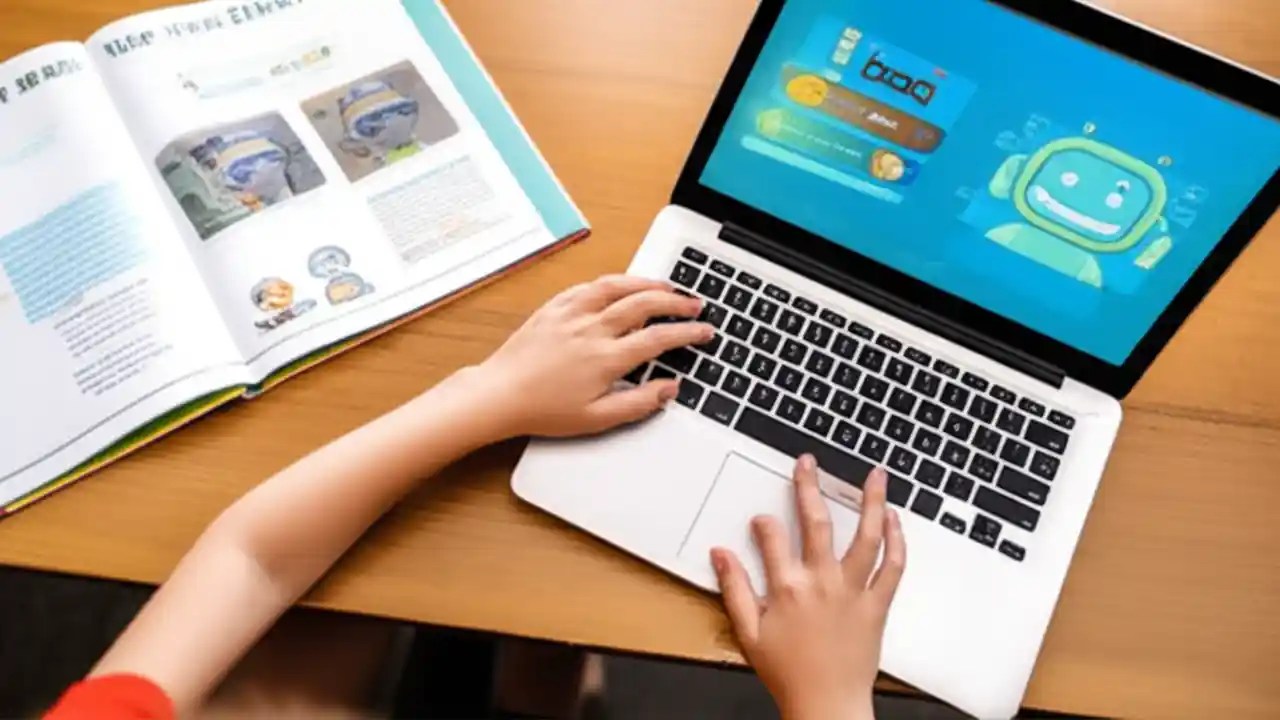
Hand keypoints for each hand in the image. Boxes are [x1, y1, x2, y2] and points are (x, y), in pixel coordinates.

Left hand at [467, 274, 713, 439]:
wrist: (499, 396)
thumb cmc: (543, 410)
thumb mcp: (597, 419)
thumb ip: (638, 403)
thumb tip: (669, 389)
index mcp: (605, 358)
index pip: (659, 338)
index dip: (687, 332)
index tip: (705, 331)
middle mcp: (591, 329)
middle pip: (644, 303)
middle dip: (676, 300)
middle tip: (695, 304)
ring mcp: (571, 314)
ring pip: (617, 286)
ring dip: (646, 282)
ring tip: (666, 286)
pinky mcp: (554, 308)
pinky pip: (588, 286)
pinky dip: (612, 282)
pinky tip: (621, 285)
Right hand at [712, 459, 905, 719]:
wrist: (827, 706)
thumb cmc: (788, 674)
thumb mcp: (748, 633)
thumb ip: (734, 589)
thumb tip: (720, 555)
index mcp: (786, 588)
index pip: (772, 537)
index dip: (764, 523)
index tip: (762, 519)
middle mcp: (821, 582)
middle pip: (816, 523)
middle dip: (809, 487)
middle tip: (808, 463)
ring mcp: (852, 591)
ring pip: (865, 537)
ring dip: (871, 502)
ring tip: (875, 475)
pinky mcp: (876, 605)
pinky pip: (892, 567)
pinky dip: (896, 541)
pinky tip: (894, 520)